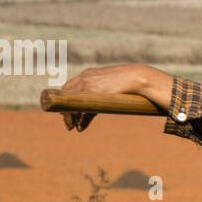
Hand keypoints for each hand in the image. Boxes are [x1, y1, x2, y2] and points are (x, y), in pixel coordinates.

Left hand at [57, 64, 174, 130]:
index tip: (67, 111)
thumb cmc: (127, 83)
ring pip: (70, 102)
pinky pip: (81, 108)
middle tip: (68, 123)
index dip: (66, 100)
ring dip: (69, 116)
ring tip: (71, 127)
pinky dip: (79, 119)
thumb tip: (97, 111)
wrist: (137, 77)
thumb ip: (101, 98)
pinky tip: (79, 127)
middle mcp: (84, 77)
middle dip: (65, 110)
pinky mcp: (92, 92)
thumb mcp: (110, 90)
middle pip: (65, 94)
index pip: (69, 87)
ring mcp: (87, 84)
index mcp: (88, 74)